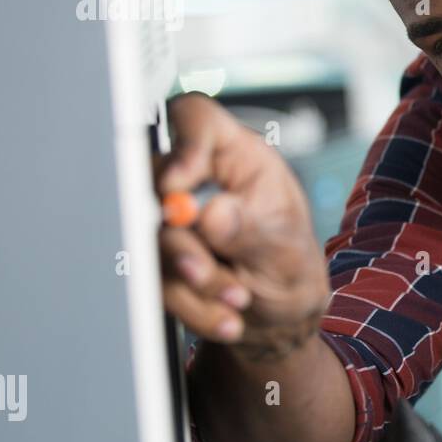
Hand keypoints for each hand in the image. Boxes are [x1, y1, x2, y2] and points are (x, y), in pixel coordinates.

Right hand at [154, 92, 330, 360]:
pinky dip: (190, 307)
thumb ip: (251, 231)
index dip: (181, 144)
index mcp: (236, 157)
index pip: (196, 119)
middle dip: (180, 240)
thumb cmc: (289, 265)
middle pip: (155, 185)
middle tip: (203, 271)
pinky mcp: (156, 257)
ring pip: (153, 240)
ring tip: (238, 301)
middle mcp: (195, 181)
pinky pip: (154, 281)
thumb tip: (211, 214)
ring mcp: (169, 219)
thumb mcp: (287, 250)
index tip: (177, 185)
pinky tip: (226, 321)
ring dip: (192, 280)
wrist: (279, 316)